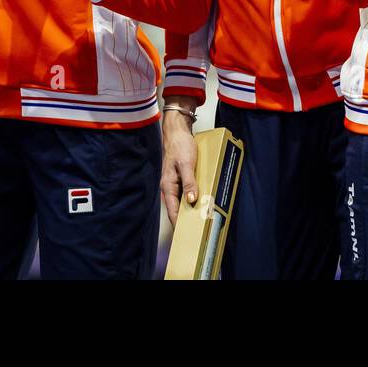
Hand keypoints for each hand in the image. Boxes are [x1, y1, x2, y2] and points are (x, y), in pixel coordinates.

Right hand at [160, 107, 198, 224]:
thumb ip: (189, 182)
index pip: (172, 211)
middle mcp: (169, 187)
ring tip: (199, 218)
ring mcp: (174, 182)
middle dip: (185, 218)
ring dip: (189, 208)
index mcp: (168, 186)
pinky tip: (199, 200)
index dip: (178, 223)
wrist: (178, 132)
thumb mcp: (186, 164)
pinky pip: (185, 192)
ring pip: (181, 200)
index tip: (185, 235)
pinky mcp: (180, 178)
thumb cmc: (179, 146)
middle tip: (195, 229)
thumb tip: (191, 200)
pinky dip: (192, 197)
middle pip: (176, 208)